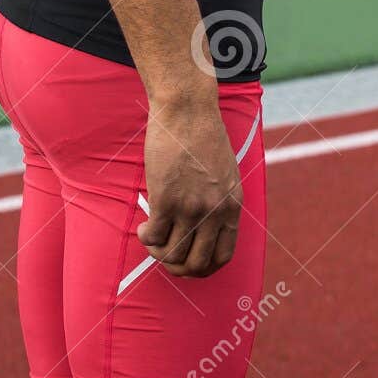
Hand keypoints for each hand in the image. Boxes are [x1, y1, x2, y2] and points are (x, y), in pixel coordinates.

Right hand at [138, 91, 241, 276]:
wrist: (187, 110)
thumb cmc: (202, 136)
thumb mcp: (224, 173)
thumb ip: (218, 201)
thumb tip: (202, 228)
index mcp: (233, 205)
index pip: (223, 256)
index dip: (203, 267)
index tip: (189, 260)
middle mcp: (215, 212)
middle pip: (196, 264)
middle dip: (178, 267)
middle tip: (165, 253)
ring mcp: (191, 208)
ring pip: (173, 255)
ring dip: (158, 253)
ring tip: (153, 237)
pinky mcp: (166, 199)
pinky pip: (154, 237)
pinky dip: (146, 238)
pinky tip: (144, 227)